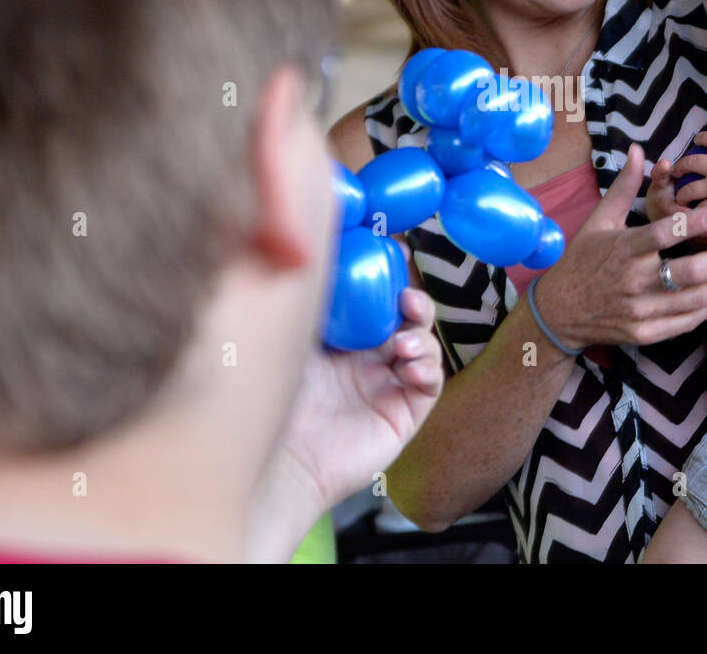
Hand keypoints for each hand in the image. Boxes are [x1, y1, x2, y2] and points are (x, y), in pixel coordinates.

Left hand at [246, 283, 443, 560]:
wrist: (280, 458)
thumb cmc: (275, 398)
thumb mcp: (291, 337)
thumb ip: (310, 300)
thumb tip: (316, 248)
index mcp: (341, 341)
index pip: (377, 303)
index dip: (391, 280)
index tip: (395, 256)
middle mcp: (367, 363)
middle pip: (408, 321)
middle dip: (416, 304)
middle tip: (407, 300)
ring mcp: (387, 388)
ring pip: (425, 349)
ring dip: (423, 337)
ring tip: (402, 345)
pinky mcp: (403, 416)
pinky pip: (431, 385)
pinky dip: (429, 369)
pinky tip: (410, 367)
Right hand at [533, 144, 706, 350]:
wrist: (559, 310)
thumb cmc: (582, 259)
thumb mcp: (599, 220)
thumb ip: (625, 187)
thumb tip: (638, 150)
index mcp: (623, 249)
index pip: (663, 234)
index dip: (694, 223)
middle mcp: (633, 281)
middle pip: (691, 272)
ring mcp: (640, 311)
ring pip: (695, 298)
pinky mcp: (645, 333)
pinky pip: (687, 322)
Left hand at [672, 132, 706, 219]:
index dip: (702, 138)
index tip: (697, 140)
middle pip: (691, 162)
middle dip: (681, 165)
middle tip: (677, 170)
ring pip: (689, 188)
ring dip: (682, 193)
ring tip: (679, 197)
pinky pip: (700, 208)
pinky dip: (694, 213)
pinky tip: (691, 216)